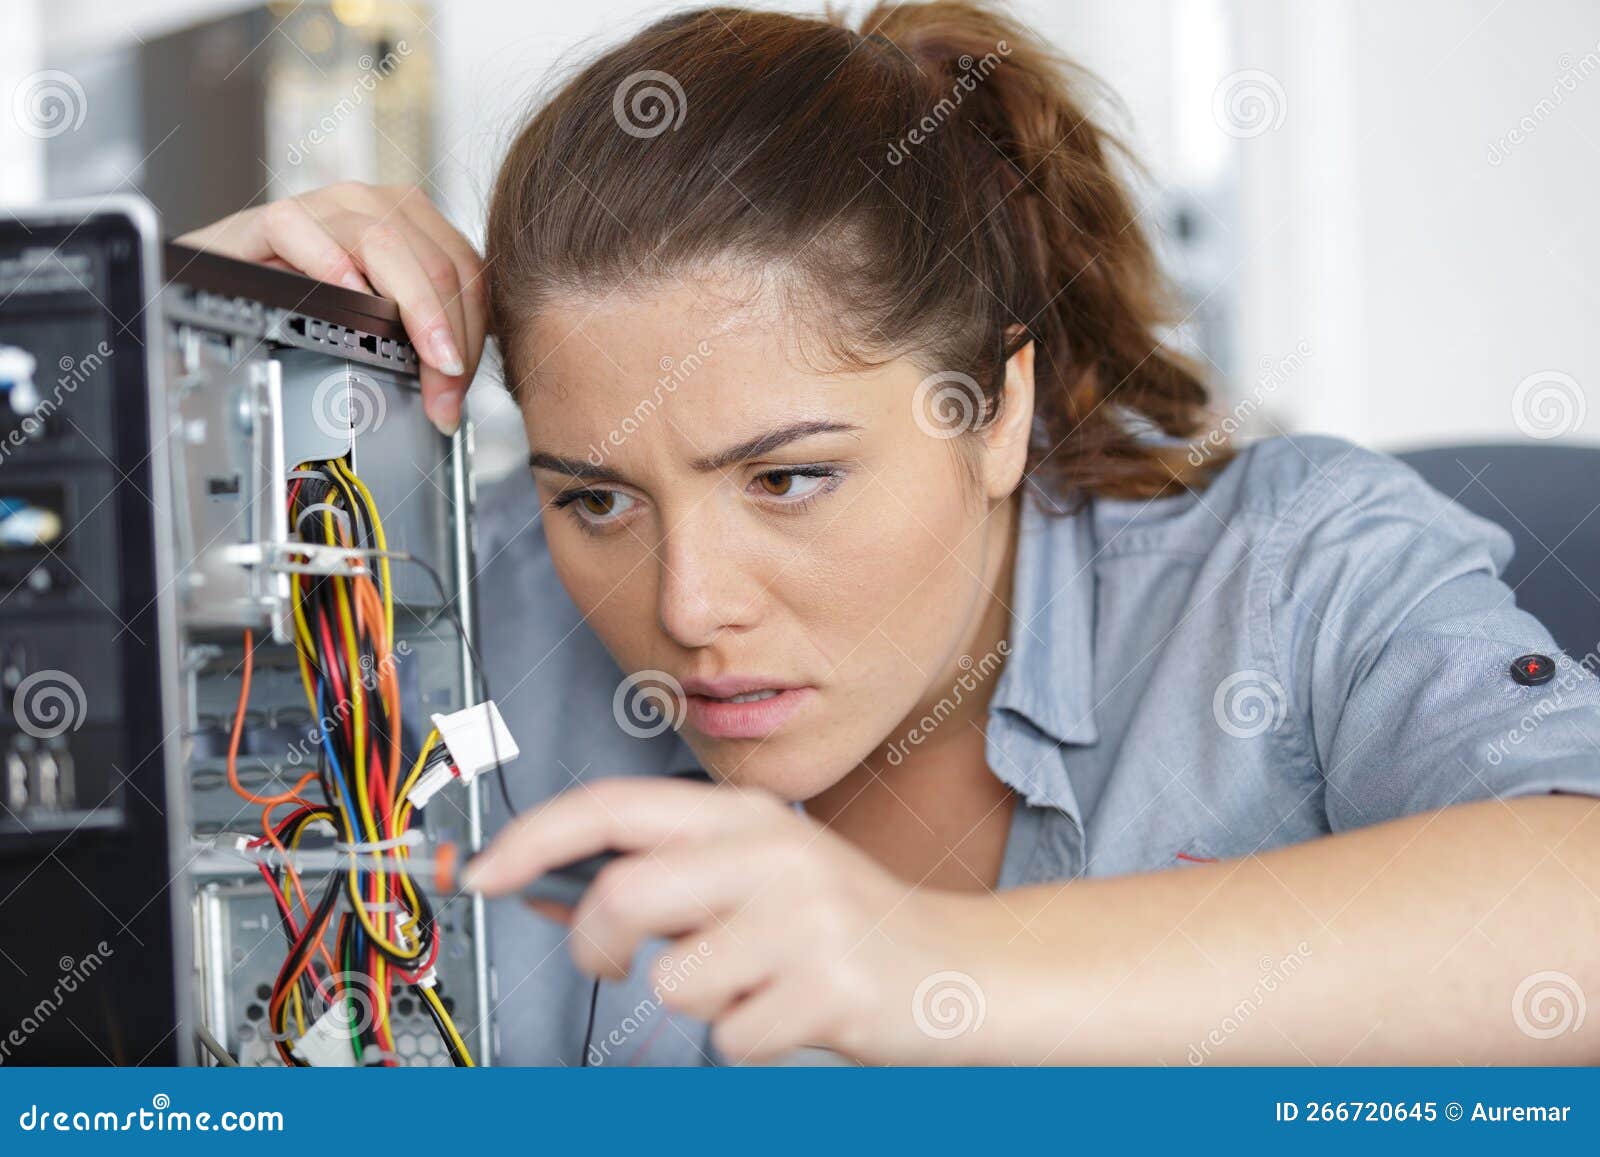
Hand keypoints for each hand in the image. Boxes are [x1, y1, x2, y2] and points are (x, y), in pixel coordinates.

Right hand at [177, 182, 485, 434]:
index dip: (474, 332)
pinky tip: (349, 306)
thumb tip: (453, 392)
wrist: (219, 280)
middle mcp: (371, 206)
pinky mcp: (272, 220)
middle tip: (445, 394)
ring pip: (387, 244)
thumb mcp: (372, 319)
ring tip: (424, 363)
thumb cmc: (299, 299)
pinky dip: (332, 269)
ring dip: (415, 312)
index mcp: (409, 223)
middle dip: (449, 336)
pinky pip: (306, 233)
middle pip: (438, 261)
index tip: (460, 386)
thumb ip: (419, 336)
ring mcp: (323, 207)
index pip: (467, 270)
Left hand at [463, 777, 997, 1063]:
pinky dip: (747, 1042)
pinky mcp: (827, 986)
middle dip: (594, 948)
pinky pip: (728, 1039)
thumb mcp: (752, 872)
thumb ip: (662, 873)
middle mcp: (770, 852)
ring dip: (698, 1001)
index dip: (533, 837)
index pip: (612, 806)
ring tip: (753, 983)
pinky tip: (791, 1011)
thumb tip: (546, 889)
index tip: (484, 874)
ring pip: (672, 981)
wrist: (954, 967)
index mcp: (743, 815)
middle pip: (624, 895)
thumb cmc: (838, 921)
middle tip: (613, 965)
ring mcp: (803, 917)